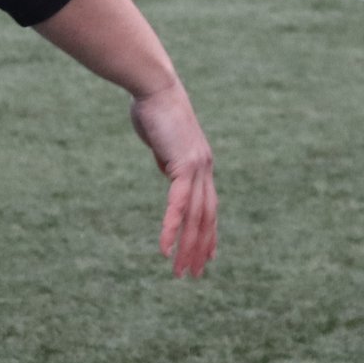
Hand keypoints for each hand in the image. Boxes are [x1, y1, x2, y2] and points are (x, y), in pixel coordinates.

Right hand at [130, 81, 217, 276]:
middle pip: (206, 218)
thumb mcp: (161, 142)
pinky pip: (179, 203)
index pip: (209, 206)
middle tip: (193, 274)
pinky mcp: (184, 164)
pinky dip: (172, 226)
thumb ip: (168, 158)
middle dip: (199, 248)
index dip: (208, 233)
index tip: (207, 256)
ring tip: (180, 270)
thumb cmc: (153, 109)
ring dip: (188, 246)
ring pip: (196, 216)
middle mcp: (205, 168)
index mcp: (201, 164)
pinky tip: (165, 246)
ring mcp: (197, 167)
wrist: (154, 87)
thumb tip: (168, 170)